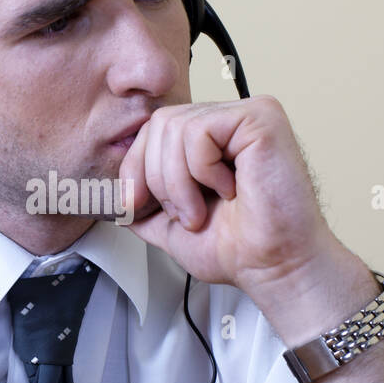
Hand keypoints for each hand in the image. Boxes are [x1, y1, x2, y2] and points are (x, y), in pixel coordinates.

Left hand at [117, 97, 337, 300]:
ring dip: (177, 182)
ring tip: (204, 210)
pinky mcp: (261, 118)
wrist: (272, 267)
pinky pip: (200, 130)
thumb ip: (141, 203)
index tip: (137, 206)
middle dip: (156, 179)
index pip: (152, 129)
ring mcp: (247, 115)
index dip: (135, 168)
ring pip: (174, 127)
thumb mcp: (169, 224)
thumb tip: (110, 192)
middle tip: (185, 214)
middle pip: (159, 124)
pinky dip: (202, 170)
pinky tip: (229, 190)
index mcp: (210, 140)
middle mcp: (229, 121)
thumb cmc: (238, 248)